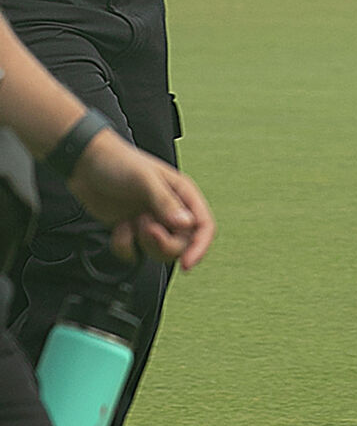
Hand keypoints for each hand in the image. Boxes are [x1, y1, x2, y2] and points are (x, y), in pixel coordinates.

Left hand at [67, 133, 215, 270]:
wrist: (84, 164)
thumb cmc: (118, 162)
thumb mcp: (145, 180)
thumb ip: (166, 202)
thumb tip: (188, 224)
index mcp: (182, 195)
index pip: (203, 226)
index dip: (199, 247)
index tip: (187, 263)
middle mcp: (169, 211)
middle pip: (181, 244)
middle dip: (162, 244)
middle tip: (145, 229)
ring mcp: (150, 222)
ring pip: (158, 251)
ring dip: (142, 243)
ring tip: (131, 222)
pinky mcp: (130, 231)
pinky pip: (133, 253)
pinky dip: (123, 245)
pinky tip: (118, 225)